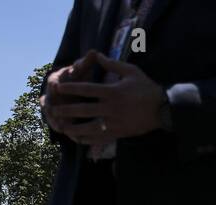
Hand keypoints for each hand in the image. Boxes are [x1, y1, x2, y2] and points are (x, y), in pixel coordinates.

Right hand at [40, 58, 94, 140]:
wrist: (72, 89)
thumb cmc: (78, 77)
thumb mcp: (82, 70)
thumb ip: (86, 63)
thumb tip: (94, 52)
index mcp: (55, 81)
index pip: (52, 82)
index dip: (54, 84)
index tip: (56, 85)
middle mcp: (50, 96)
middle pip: (48, 103)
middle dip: (52, 108)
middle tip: (55, 109)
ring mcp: (52, 109)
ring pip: (52, 117)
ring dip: (56, 123)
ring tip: (64, 129)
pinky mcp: (57, 119)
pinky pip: (60, 127)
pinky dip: (66, 132)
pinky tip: (75, 139)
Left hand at [45, 50, 166, 145]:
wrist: (163, 109)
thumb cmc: (146, 88)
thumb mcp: (131, 71)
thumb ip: (112, 64)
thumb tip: (97, 55)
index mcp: (113, 92)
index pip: (86, 90)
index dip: (70, 88)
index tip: (58, 87)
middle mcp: (111, 108)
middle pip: (83, 110)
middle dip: (66, 110)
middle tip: (52, 110)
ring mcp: (114, 123)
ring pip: (89, 127)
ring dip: (73, 127)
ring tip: (62, 127)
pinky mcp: (119, 133)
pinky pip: (100, 138)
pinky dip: (87, 139)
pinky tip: (77, 138)